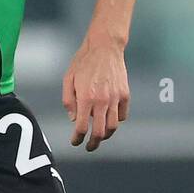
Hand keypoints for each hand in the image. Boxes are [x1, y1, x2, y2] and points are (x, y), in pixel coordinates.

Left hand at [62, 34, 129, 152]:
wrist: (105, 47)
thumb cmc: (83, 62)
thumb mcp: (68, 79)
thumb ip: (68, 101)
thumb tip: (74, 119)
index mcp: (86, 98)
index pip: (82, 127)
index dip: (77, 138)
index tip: (75, 142)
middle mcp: (102, 100)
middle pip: (100, 132)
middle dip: (93, 143)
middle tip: (89, 146)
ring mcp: (116, 98)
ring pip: (113, 127)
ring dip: (106, 135)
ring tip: (100, 136)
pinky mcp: (125, 94)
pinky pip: (122, 115)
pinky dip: (116, 121)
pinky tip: (109, 120)